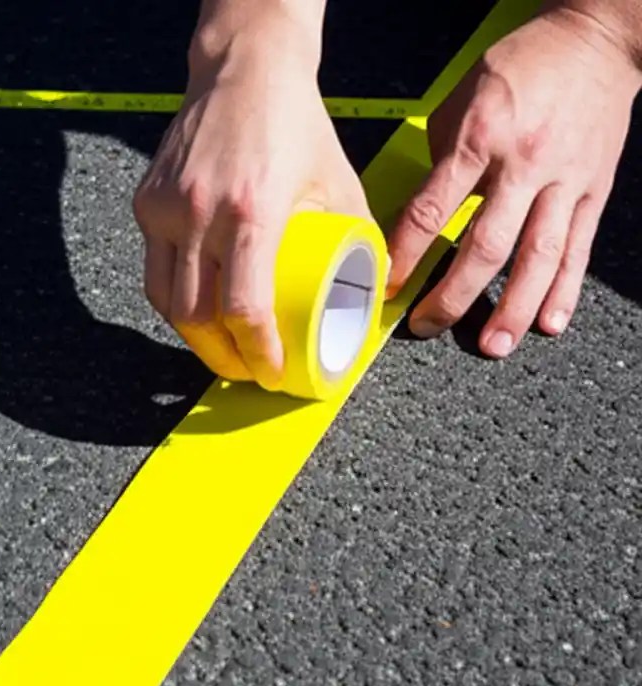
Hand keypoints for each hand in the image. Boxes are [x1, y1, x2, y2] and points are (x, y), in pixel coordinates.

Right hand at [132, 29, 372, 389]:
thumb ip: (359, 236)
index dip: (257, 353)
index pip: (243, 308)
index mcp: (251, 212)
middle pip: (197, 316)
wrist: (244, 69)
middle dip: (221, 356)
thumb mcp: (337, 180)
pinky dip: (174, 294)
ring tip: (219, 347)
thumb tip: (378, 288)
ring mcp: (165, 208)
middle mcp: (200, 213)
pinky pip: (153, 267)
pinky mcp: (146, 201)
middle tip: (245, 369)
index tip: (270, 372)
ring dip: (191, 334)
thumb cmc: (292, 122)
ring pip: (166, 299)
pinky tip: (197, 303)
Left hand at [386, 6, 641, 356]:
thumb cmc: (521, 66)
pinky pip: (578, 248)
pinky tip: (550, 323)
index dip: (408, 254)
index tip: (390, 285)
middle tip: (429, 326)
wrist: (593, 41)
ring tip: (492, 345)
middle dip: (453, 294)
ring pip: (537, 256)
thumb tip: (418, 208)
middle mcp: (522, 164)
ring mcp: (563, 180)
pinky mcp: (594, 190)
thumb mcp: (460, 100)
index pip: (432, 210)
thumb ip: (440, 157)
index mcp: (479, 139)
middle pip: (484, 245)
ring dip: (513, 308)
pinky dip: (564, 290)